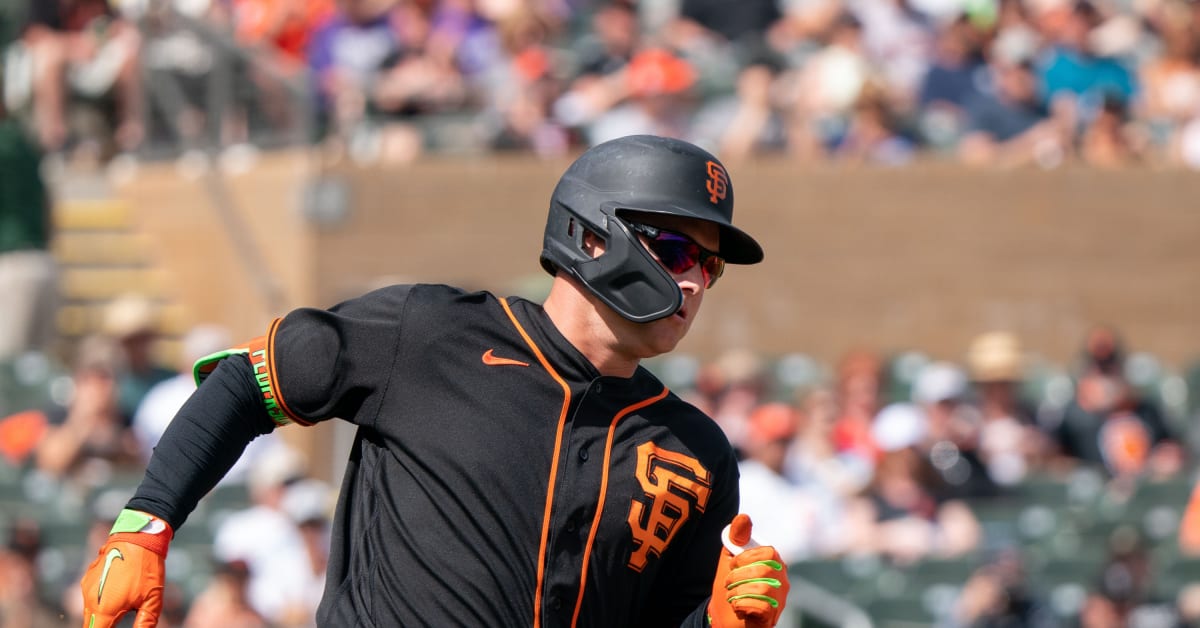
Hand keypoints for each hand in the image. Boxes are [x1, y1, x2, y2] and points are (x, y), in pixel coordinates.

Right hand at [80, 510, 172, 627]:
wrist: (138, 537)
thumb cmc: (147, 569)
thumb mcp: (152, 600)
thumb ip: (144, 623)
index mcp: (104, 609)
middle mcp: (90, 600)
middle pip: (91, 624)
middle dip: (102, 626)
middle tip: (119, 618)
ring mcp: (87, 587)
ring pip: (90, 611)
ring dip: (102, 614)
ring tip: (123, 604)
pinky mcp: (88, 577)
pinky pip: (91, 596)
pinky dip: (101, 600)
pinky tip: (119, 591)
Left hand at [708, 514, 789, 627]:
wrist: (723, 616)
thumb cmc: (730, 586)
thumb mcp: (729, 558)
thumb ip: (736, 537)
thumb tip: (744, 516)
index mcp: (773, 562)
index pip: (769, 552)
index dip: (746, 557)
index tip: (733, 564)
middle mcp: (782, 580)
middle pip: (765, 570)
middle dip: (738, 576)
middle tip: (729, 582)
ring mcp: (779, 599)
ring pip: (762, 588)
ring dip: (738, 592)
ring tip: (733, 596)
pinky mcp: (773, 616)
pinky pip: (761, 606)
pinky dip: (742, 606)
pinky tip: (739, 608)